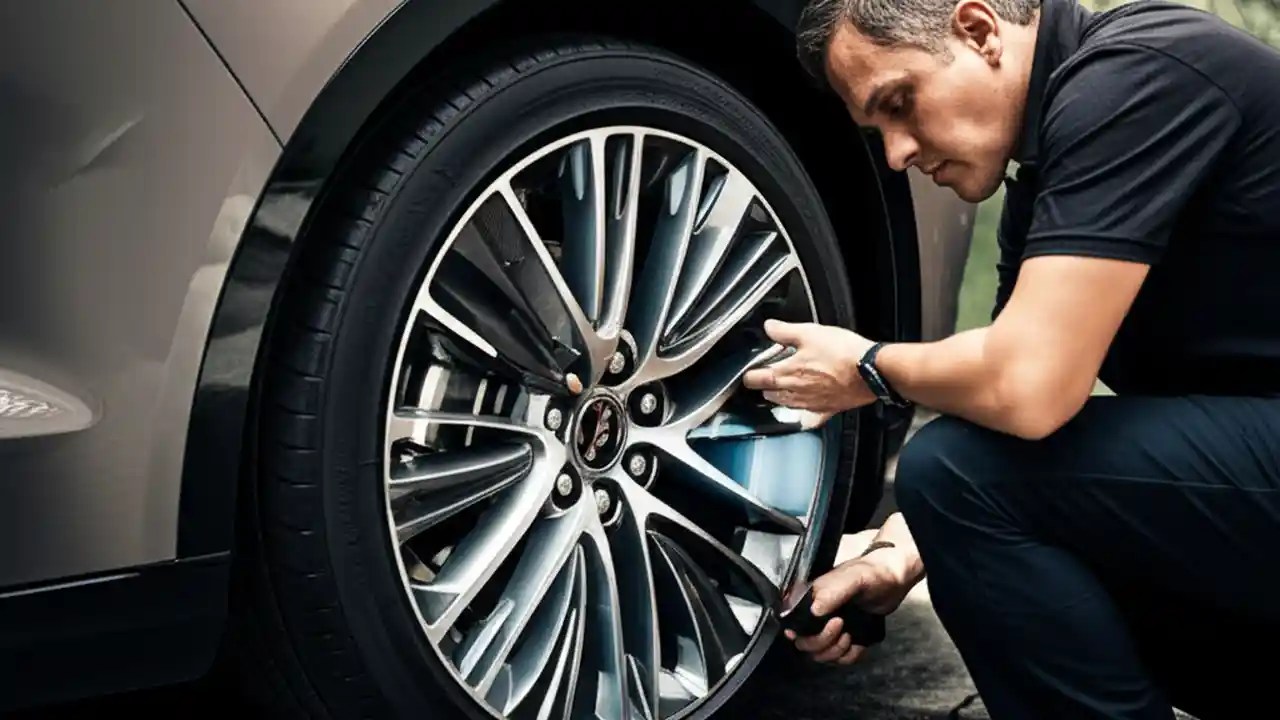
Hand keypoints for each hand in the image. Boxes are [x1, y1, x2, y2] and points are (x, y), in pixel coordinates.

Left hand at [742, 319, 876, 424]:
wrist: (871, 371)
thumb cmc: (843, 353)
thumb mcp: (810, 333)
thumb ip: (785, 331)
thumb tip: (770, 327)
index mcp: (786, 374)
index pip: (755, 379)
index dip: (750, 374)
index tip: (751, 369)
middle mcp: (795, 393)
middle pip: (769, 394)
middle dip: (766, 384)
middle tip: (770, 373)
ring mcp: (810, 404)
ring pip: (786, 405)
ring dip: (782, 396)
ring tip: (787, 385)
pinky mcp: (826, 410)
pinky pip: (809, 417)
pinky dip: (804, 413)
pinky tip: (807, 406)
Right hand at [785, 544, 921, 665]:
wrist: (894, 581)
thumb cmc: (873, 573)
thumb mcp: (854, 577)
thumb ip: (833, 592)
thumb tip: (814, 610)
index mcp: (810, 599)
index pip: (792, 623)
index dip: (800, 633)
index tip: (817, 630)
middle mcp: (815, 615)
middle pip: (804, 643)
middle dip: (823, 642)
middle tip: (842, 625)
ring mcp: (829, 629)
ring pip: (820, 655)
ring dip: (836, 651)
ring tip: (850, 635)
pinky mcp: (844, 639)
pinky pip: (838, 658)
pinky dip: (847, 656)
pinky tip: (856, 643)